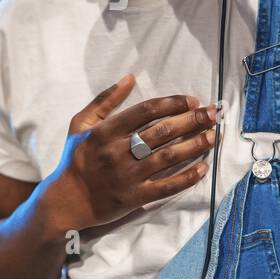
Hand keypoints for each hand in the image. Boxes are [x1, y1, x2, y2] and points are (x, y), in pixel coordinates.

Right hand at [45, 74, 217, 231]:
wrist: (66, 201)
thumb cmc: (75, 159)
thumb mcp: (80, 124)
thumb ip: (104, 100)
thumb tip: (130, 77)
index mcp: (106, 131)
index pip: (146, 111)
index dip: (172, 103)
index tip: (192, 100)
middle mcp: (118, 152)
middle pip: (162, 131)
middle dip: (191, 120)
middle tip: (212, 114)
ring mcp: (128, 176)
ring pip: (168, 157)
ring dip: (194, 145)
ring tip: (213, 136)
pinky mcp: (134, 197)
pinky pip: (166, 186)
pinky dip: (186, 178)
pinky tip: (203, 168)